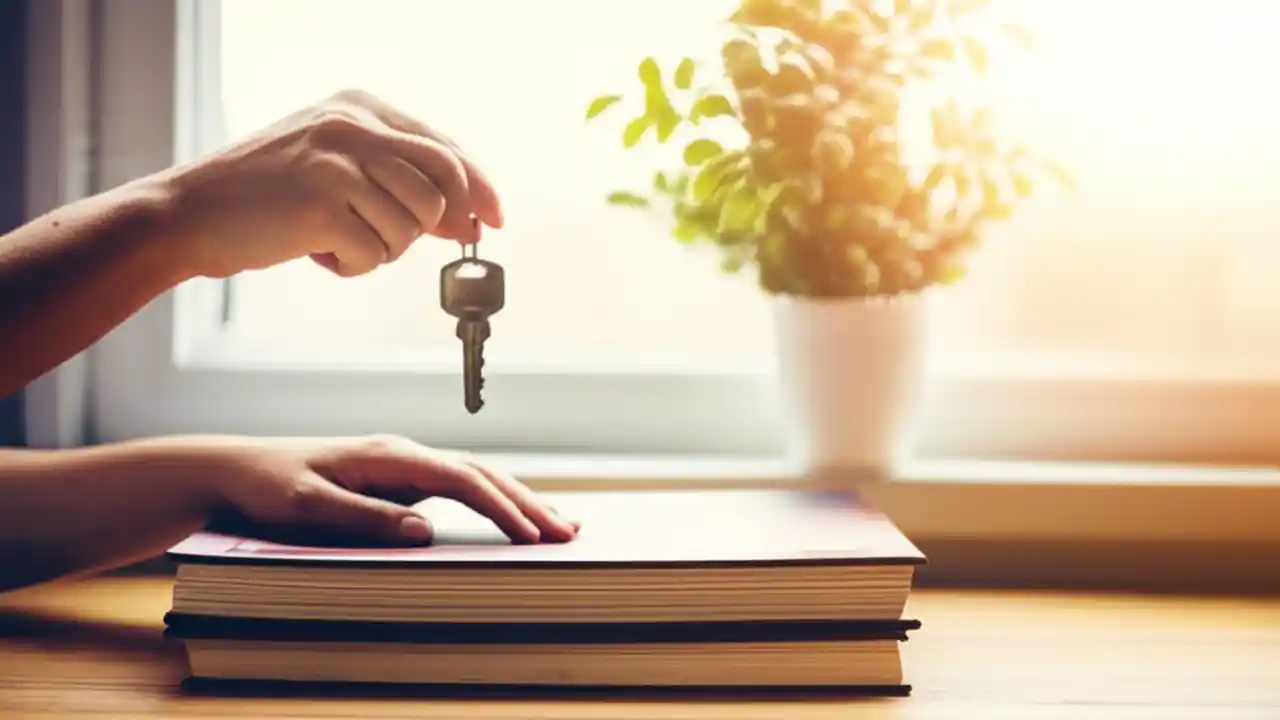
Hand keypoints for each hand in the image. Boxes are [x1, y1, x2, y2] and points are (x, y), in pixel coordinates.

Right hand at [158, 89, 502, 278]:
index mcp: (360, 106)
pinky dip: (352, 266)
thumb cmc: (265, 196)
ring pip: (412, 227)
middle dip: (427, 228)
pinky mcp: (321, 205)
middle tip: (384, 239)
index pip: (445, 148)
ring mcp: (337, 162)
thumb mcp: (337, 170)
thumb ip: (401, 184)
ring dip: (381, 248)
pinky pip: (375, 255)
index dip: (479, 188)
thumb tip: (472, 219)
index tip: (496, 219)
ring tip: (336, 238)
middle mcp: (352, 125)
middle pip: (440, 188)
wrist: (188, 213)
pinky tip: (315, 251)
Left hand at [202, 434, 576, 545]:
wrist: (238, 468)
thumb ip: (366, 518)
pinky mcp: (399, 480)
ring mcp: (404, 466)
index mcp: (390, 456)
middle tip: (568, 532)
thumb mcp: (308, 508)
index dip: (501, 507)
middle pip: (481, 474)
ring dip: (518, 500)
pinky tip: (512, 516)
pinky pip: (458, 488)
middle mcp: (404, 455)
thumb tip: (424, 532)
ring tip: (558, 524)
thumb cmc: (269, 487)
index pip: (462, 480)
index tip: (531, 534)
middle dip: (528, 502)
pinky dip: (492, 501)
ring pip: (476, 478)